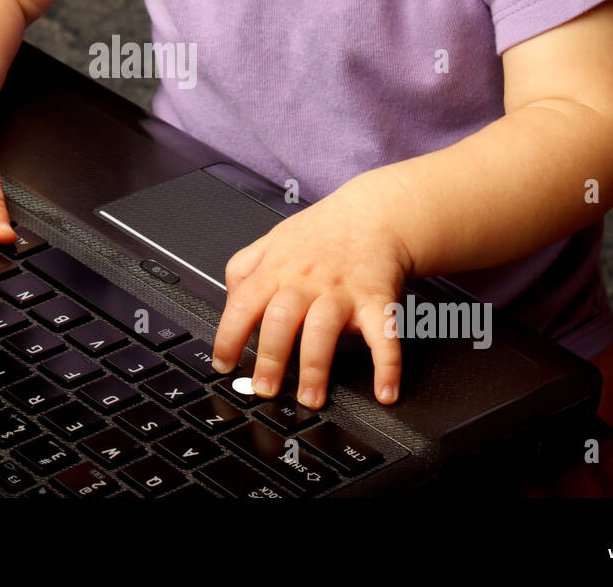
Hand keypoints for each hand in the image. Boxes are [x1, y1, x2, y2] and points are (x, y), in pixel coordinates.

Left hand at [209, 184, 411, 408]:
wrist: (373, 214)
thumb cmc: (321, 233)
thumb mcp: (271, 241)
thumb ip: (244, 270)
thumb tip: (229, 304)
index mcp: (276, 270)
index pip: (243, 305)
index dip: (228, 336)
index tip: (224, 365)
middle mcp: (306, 282)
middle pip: (281, 320)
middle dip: (271, 359)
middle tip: (265, 390)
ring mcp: (342, 292)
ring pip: (324, 330)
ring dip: (316, 368)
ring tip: (310, 399)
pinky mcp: (377, 301)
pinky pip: (384, 336)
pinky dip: (387, 365)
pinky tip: (384, 391)